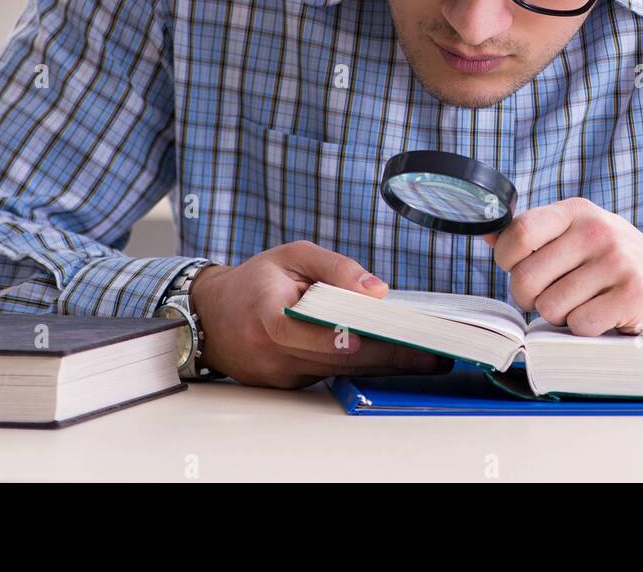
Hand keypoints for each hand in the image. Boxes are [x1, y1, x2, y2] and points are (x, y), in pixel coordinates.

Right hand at [189, 241, 453, 388]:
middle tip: (430, 353)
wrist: (213, 316)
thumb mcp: (293, 256)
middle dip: (386, 355)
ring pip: (341, 372)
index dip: (337, 336)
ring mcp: (282, 375)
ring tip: (427, 358)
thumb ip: (336, 268)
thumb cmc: (257, 281)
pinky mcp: (291, 385)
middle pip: (337, 358)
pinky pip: (332, 375)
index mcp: (268, 316)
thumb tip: (376, 290)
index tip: (370, 337)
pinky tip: (397, 358)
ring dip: (384, 365)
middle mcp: (273, 353)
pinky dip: (363, 366)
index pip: (305, 331)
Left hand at [483, 198, 642, 337]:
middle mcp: (596, 230)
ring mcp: (616, 262)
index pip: (517, 234)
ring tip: (583, 304)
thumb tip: (486, 235)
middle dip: (530, 299)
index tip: (520, 270)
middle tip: (548, 298)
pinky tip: (603, 315)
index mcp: (576, 211)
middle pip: (527, 279)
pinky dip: (585, 329)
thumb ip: (534, 235)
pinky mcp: (632, 295)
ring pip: (551, 308)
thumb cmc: (616, 259)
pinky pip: (580, 325)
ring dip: (561, 316)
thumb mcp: (579, 233)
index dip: (508, 262)